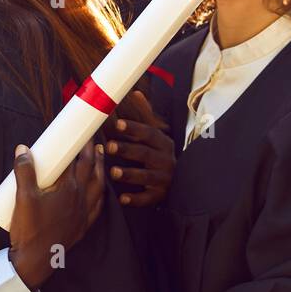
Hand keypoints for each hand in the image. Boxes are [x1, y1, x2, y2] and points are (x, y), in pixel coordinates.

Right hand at [8, 141, 104, 288]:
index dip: (76, 145)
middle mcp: (80, 198)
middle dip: (92, 151)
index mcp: (67, 189)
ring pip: (98, 185)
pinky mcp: (83, 225)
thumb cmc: (30, 229)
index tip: (77, 133)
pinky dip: (101, 192)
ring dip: (100, 168)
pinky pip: (98, 205)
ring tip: (100, 157)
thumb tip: (23, 149)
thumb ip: (24, 172)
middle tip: (91, 138)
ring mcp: (84, 212)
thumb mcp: (22, 198)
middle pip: (90, 169)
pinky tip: (100, 190)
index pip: (75, 160)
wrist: (36, 260)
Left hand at [102, 89, 173, 206]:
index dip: (134, 128)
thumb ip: (146, 116)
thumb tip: (136, 92)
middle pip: (146, 154)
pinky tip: (122, 198)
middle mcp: (166, 160)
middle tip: (110, 146)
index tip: (118, 124)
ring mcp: (165, 178)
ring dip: (130, 174)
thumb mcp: (155, 135)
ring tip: (113, 172)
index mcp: (163, 143)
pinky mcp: (161, 195)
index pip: (149, 133)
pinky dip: (136, 199)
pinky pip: (148, 198)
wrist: (179, 181)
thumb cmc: (159, 154)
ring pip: (147, 176)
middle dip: (128, 150)